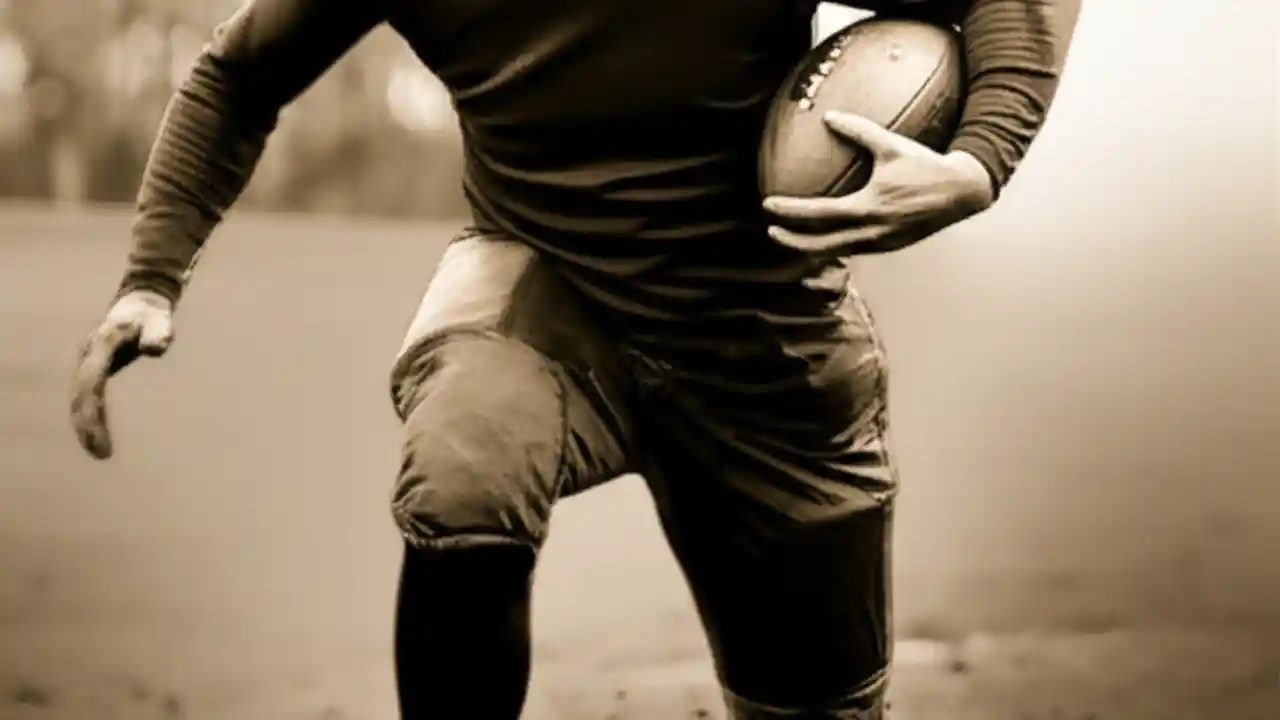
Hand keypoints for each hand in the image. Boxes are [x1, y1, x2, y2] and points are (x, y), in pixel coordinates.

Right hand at [71, 290, 173, 459]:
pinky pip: (89, 396)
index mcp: (101, 345)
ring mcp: (89, 362)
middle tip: (102, 454)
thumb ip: (159, 332)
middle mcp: (89, 355)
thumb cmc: (153, 314)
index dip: (93, 410)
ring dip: (87, 425)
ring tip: (101, 453)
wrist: (141, 302)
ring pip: (81, 398)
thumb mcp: (159, 319)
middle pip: (81, 395)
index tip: (100, 434)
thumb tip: (155, 348)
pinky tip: (99, 438)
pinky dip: (92, 417)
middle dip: (88, 425)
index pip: (91, 383)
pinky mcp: (95, 369)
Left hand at [763, 111, 995, 255]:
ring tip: (791, 238)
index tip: (768, 205)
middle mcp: (872, 231)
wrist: (962, 192)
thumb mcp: (891, 145)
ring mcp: (880, 243)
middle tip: (771, 231)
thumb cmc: (925, 166)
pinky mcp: (888, 246)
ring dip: (810, 248)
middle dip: (792, 241)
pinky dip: (832, 247)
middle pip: (820, 246)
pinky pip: (852, 250)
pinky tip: (822, 238)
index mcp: (869, 207)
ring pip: (835, 252)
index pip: (819, 214)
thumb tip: (829, 117)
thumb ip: (858, 131)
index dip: (790, 211)